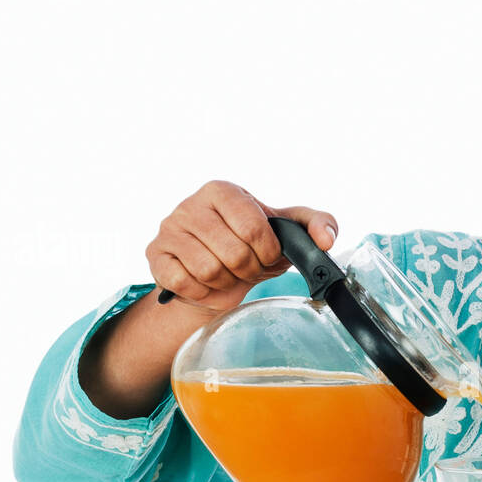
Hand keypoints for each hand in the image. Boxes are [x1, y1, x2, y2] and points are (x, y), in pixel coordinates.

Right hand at [146, 179, 339, 312]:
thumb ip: (315, 224)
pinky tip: (206, 282)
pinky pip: (184, 281)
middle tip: (248, 269)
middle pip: (233, 252)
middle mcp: (191, 204)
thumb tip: (326, 239)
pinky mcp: (156, 255)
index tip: (267, 257)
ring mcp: (169, 228)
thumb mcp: (286, 232)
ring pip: (208, 270)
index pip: (254, 228)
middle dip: (249, 270)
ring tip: (228, 274)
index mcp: (223, 191)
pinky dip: (202, 290)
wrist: (215, 274)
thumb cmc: (251, 247)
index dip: (267, 252)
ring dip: (226, 281)